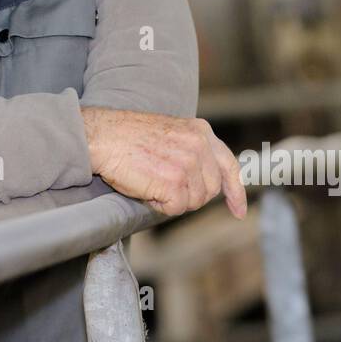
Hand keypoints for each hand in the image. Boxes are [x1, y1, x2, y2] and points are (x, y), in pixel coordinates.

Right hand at [81, 107, 246, 218]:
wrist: (102, 136)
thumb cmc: (126, 136)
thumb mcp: (170, 133)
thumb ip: (193, 150)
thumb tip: (207, 181)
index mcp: (200, 131)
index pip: (229, 165)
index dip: (235, 191)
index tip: (238, 210)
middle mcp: (199, 146)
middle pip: (210, 189)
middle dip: (190, 195)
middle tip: (163, 184)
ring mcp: (188, 164)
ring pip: (194, 202)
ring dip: (172, 199)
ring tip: (151, 179)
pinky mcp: (174, 183)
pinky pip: (175, 208)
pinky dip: (159, 204)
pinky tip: (145, 187)